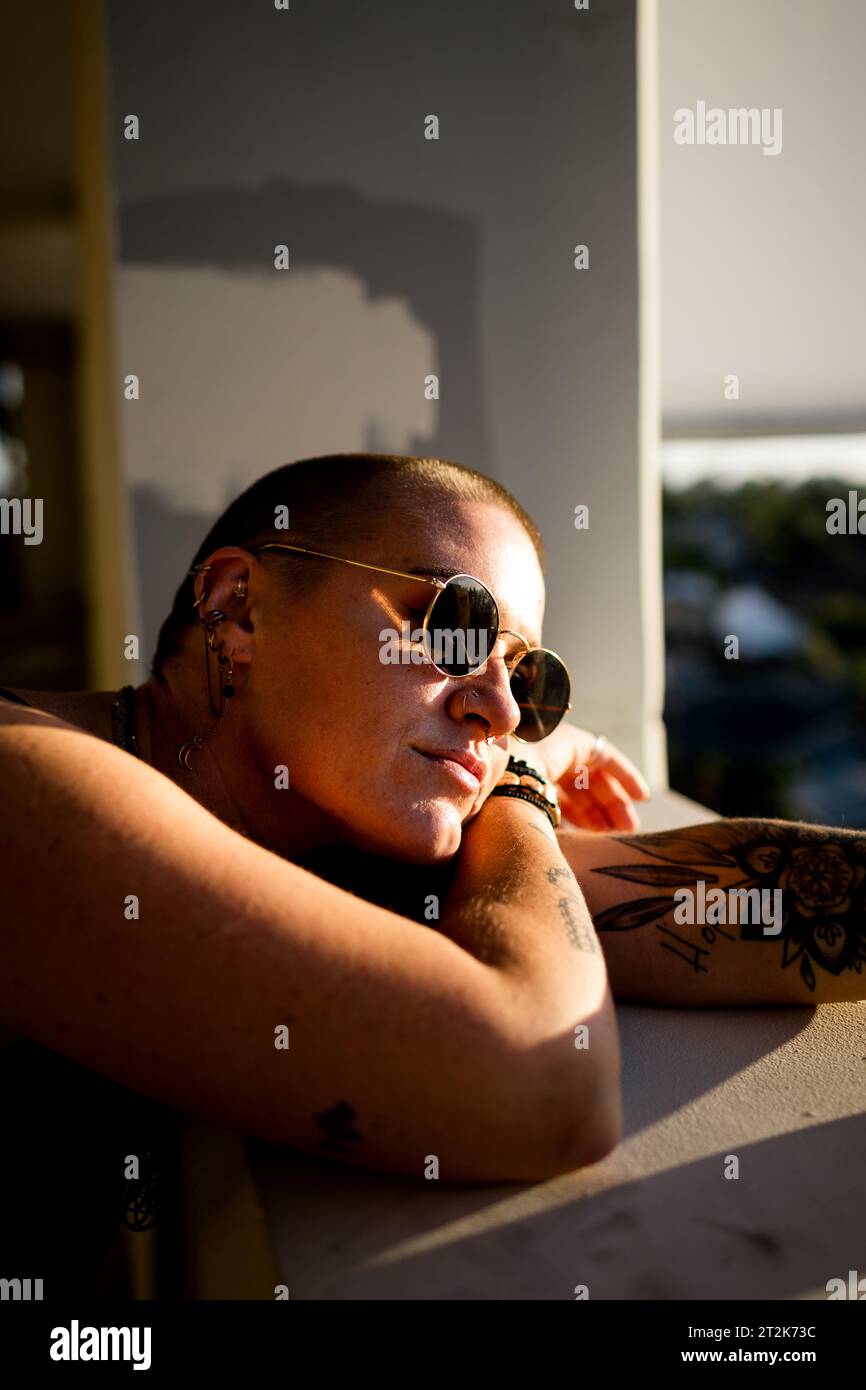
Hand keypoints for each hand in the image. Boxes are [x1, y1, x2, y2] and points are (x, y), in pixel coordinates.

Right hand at [510, 723, 650, 831]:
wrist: (504, 789)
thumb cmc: (511, 817)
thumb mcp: (537, 830)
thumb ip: (553, 836)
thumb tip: (568, 861)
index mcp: (528, 785)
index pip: (562, 801)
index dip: (585, 819)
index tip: (601, 838)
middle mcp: (541, 765)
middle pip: (581, 791)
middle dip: (603, 814)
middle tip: (621, 835)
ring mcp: (555, 751)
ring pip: (595, 778)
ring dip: (614, 802)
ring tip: (628, 827)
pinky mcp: (572, 740)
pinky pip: (605, 756)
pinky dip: (625, 774)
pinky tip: (641, 796)